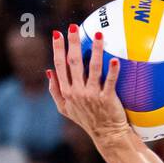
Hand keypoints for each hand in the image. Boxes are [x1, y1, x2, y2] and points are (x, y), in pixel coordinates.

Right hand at [48, 26, 129, 144]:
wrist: (106, 135)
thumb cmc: (86, 120)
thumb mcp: (65, 109)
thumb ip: (55, 91)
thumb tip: (48, 71)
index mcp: (66, 92)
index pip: (60, 66)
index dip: (58, 49)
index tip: (57, 33)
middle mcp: (77, 92)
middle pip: (74, 62)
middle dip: (73, 43)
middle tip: (73, 27)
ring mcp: (92, 95)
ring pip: (93, 68)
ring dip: (95, 50)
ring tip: (98, 35)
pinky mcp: (107, 99)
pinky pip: (110, 82)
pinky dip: (112, 71)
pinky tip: (114, 60)